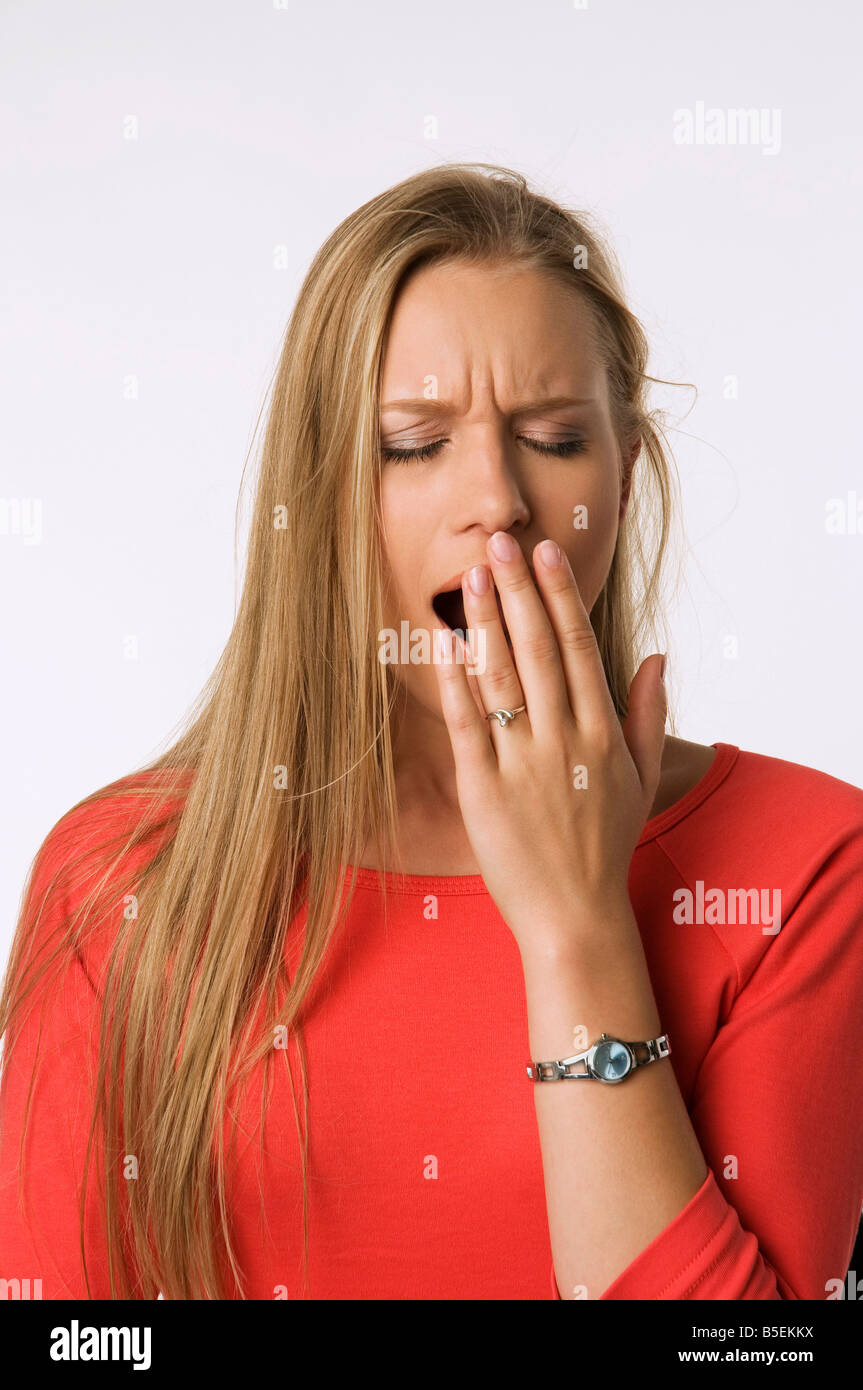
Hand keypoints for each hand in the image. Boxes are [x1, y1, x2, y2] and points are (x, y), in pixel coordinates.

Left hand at [431, 531, 666, 958]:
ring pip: (502, 677)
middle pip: (538, 649)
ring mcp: (522, 764)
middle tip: (500, 540)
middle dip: (519, 590)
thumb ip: (647, 714)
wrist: (574, 917)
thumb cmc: (606, 847)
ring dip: (486, 621)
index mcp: (602, 734)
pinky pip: (467, 723)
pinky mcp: (482, 789)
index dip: (559, 596)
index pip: (578, 647)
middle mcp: (565, 740)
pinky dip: (454, 680)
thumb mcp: (640, 779)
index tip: (545, 553)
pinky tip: (442, 642)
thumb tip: (655, 656)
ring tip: (471, 575)